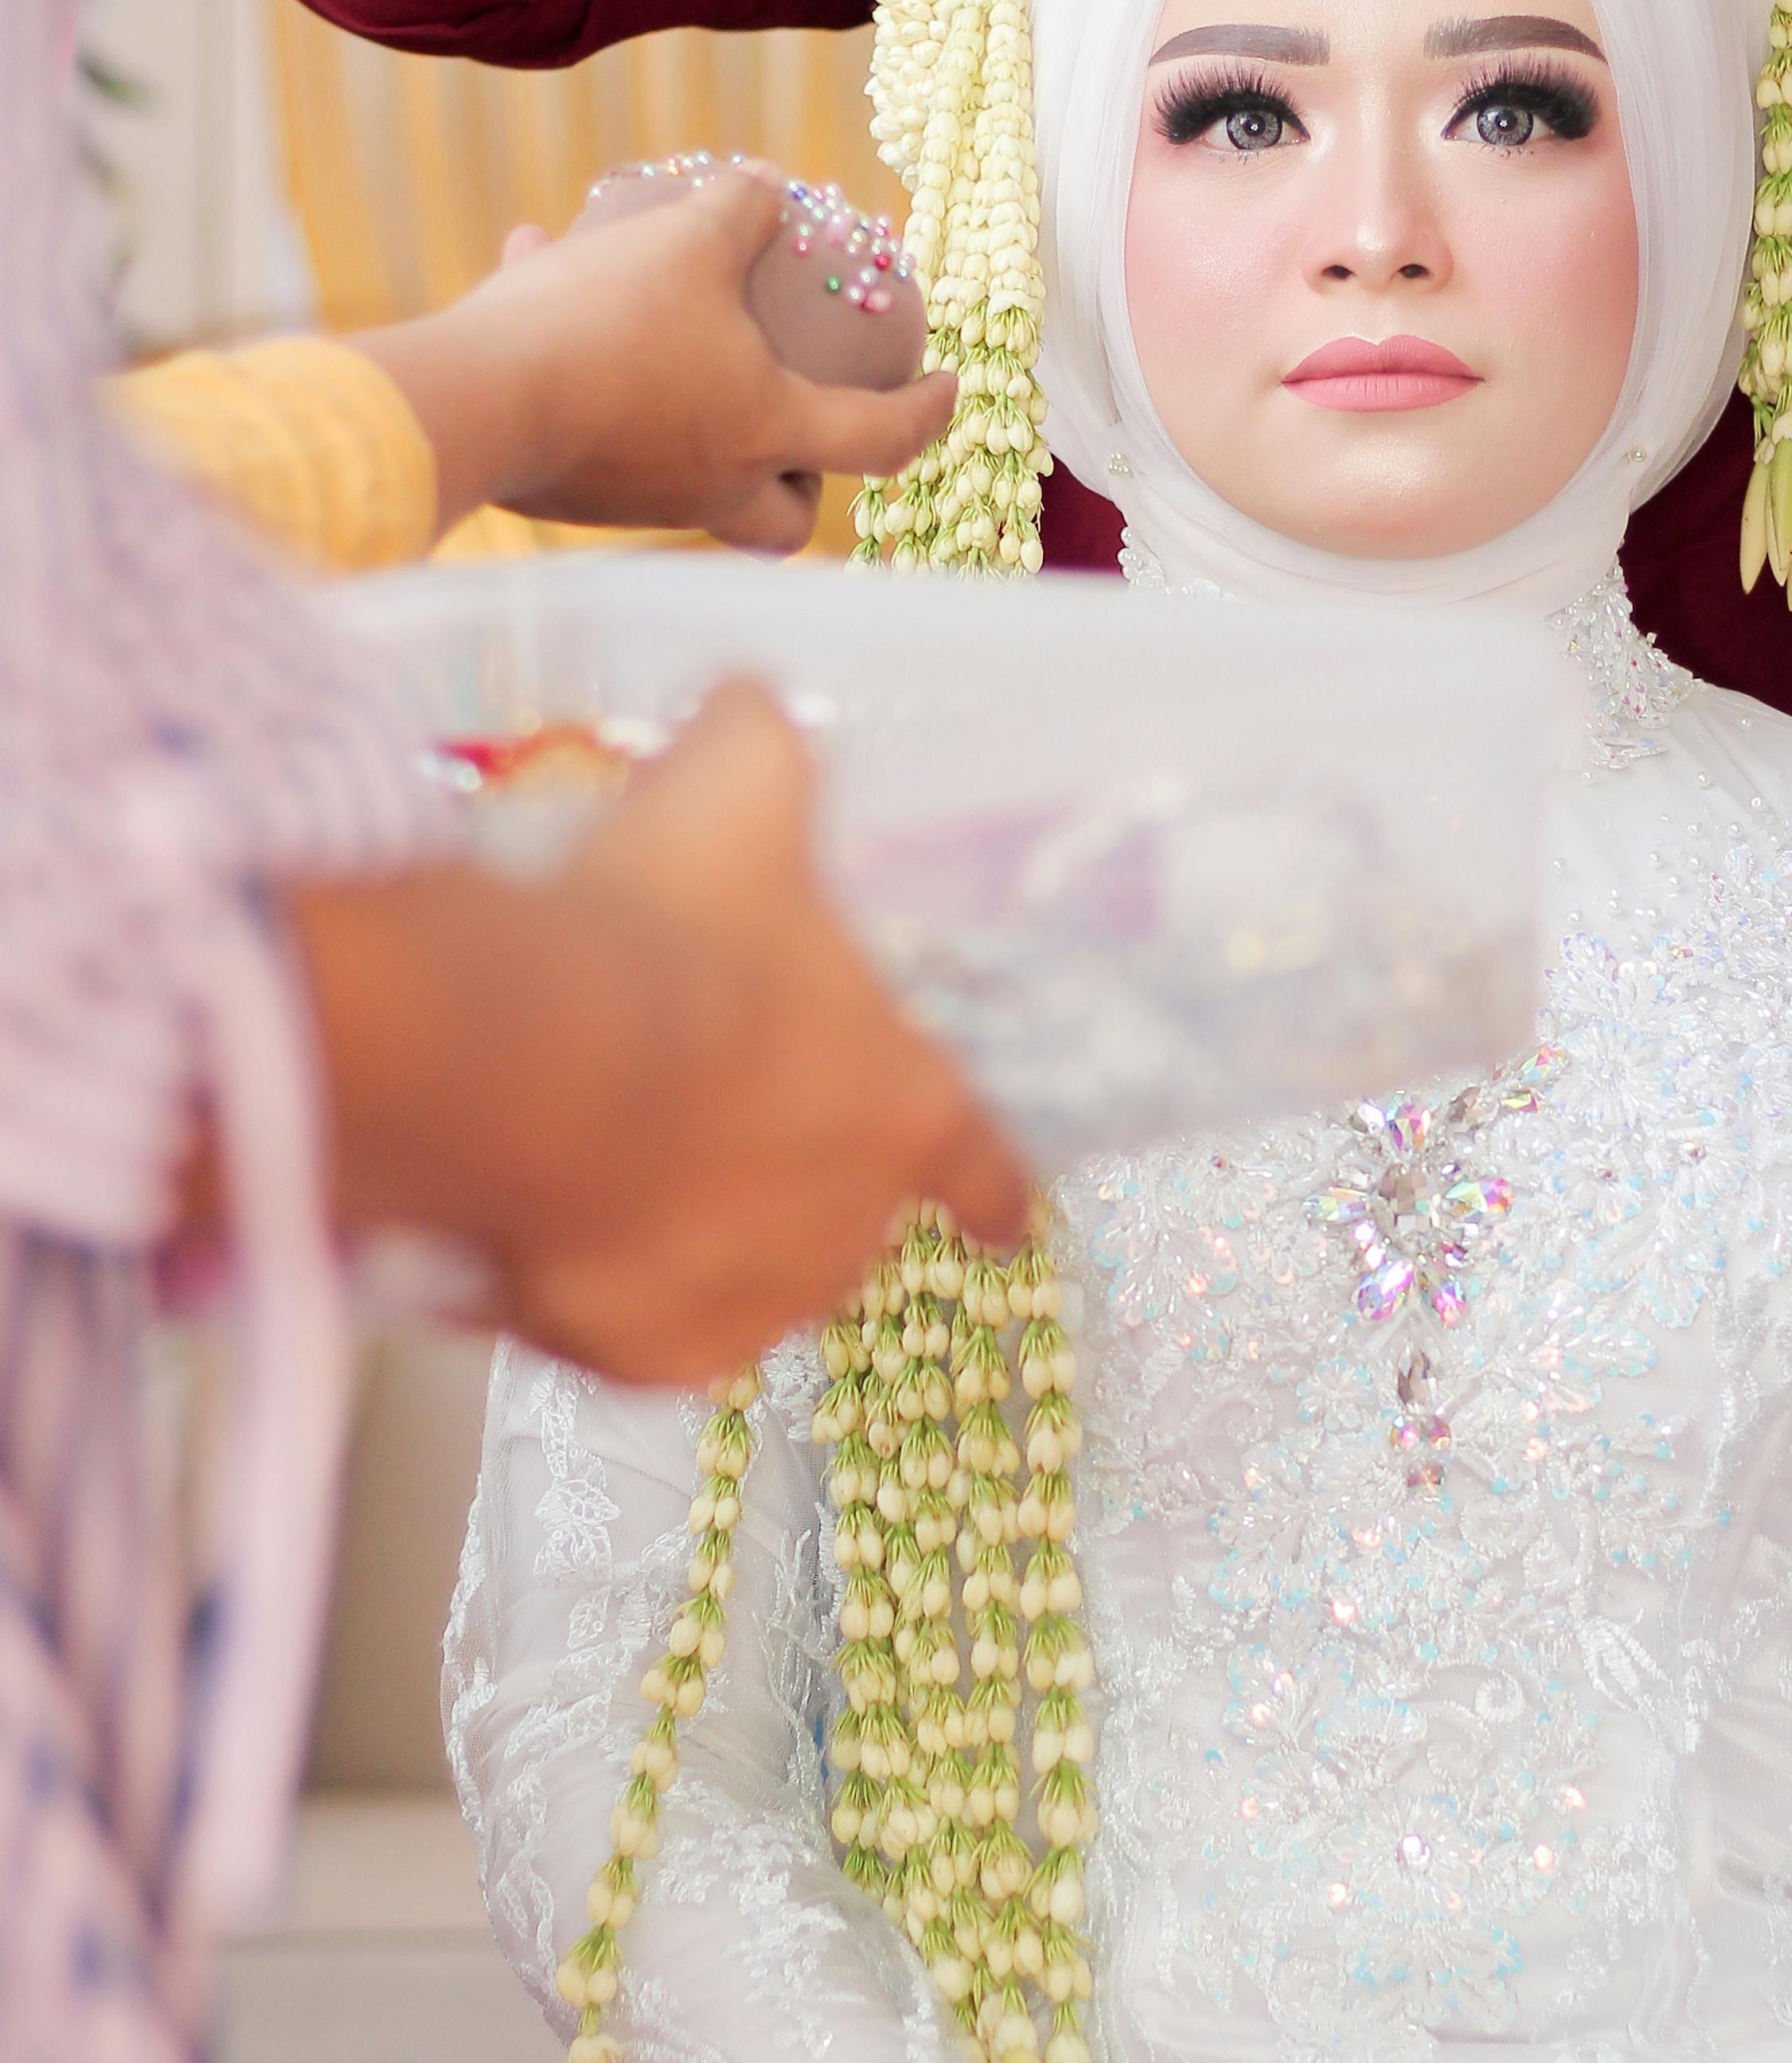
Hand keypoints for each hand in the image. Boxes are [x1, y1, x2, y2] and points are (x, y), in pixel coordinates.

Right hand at [293, 682, 1025, 1382]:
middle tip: (704, 1110)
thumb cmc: (656, 929)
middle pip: (846, 1214)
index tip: (1002, 1206)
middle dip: (787, 1168)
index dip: (991, 1173)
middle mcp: (846, 1223)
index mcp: (903, 1101)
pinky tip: (548, 1216)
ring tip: (613, 1154)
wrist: (518, 1063)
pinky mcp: (645, 1354)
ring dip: (696, 1228)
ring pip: (742, 1275)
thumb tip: (752, 708)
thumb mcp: (737, 786)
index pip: (985, 1157)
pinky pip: (633, 1326)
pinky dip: (601, 1284)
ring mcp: (749, 1298)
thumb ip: (765, 749)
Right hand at [354, 167, 954, 552]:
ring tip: (646, 314)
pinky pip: (594, 422)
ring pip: (686, 471)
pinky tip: (539, 277)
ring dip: (681, 398)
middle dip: (802, 480)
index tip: (946, 386)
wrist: (472, 401)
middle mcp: (712, 487)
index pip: (882, 440)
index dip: (926, 410)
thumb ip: (738, 212)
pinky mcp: (570, 490)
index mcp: (765, 433)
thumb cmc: (603, 327)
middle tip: (797, 424)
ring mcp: (640, 500)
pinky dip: (585, 365)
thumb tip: (769, 184)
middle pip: (783, 517)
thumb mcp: (684, 244)